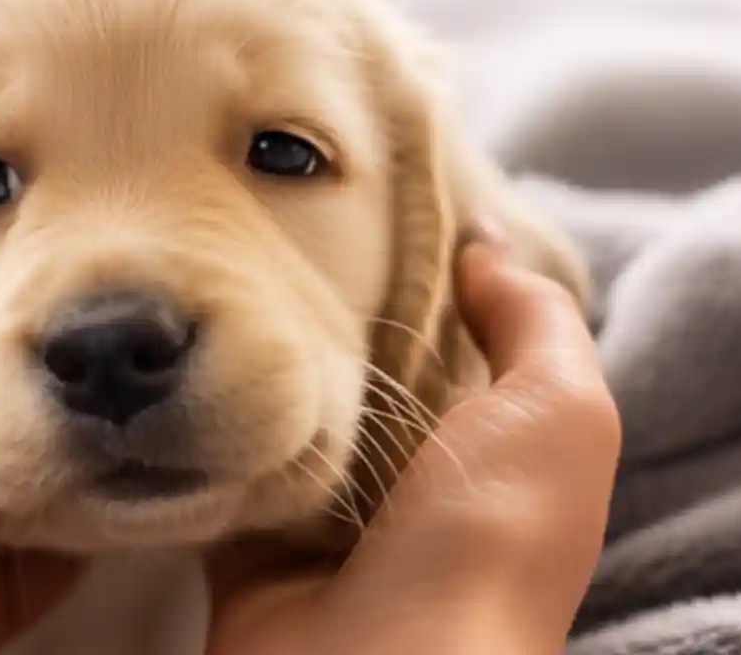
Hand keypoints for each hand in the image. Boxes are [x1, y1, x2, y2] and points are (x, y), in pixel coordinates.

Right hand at [207, 232, 620, 653]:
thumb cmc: (488, 542)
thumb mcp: (559, 411)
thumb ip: (535, 321)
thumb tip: (485, 242)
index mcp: (480, 447)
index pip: (440, 337)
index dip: (407, 270)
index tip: (355, 198)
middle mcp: (401, 481)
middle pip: (353, 369)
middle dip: (319, 308)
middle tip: (267, 225)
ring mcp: (321, 512)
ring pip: (277, 410)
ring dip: (251, 362)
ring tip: (212, 274)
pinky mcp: (247, 536)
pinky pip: (217, 463)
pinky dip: (201, 426)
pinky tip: (182, 362)